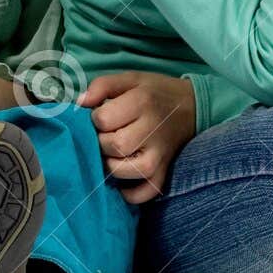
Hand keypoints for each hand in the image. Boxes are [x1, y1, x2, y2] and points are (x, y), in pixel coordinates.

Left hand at [78, 71, 197, 204]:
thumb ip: (102, 85)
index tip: (101, 116)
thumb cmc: (155, 92)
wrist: (193, 106)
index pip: (104, 119)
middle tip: (106, 135)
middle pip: (114, 145)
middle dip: (101, 142)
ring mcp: (160, 153)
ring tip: (111, 154)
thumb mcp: (131, 78)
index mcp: (142, 101)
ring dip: (111, 165)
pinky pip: (147, 191)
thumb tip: (79, 103)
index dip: (95, 118)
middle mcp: (152, 129)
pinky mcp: (165, 170)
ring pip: (127, 170)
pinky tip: (122, 183)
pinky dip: (131, 193)